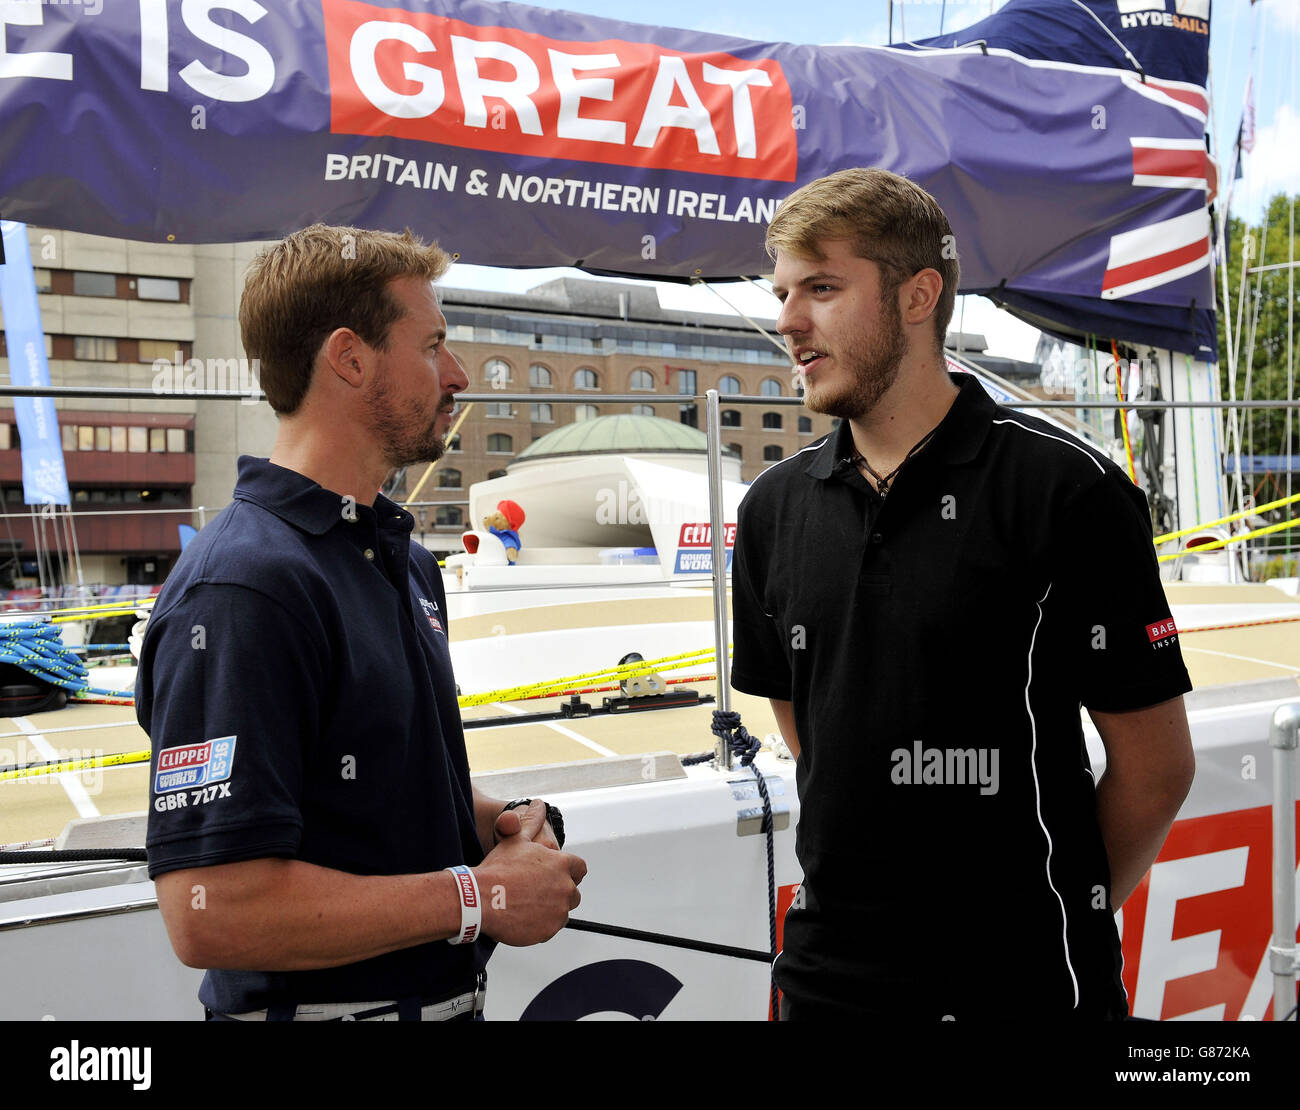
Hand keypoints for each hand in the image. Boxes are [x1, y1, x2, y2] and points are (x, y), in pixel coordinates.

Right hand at [477, 803, 585, 946]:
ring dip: (550, 910)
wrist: (480, 899)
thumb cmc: (498, 869)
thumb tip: (538, 805)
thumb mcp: (515, 839)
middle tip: (535, 892)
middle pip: (572, 893)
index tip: (554, 876)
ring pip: (561, 912)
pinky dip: (540, 925)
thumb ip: (532, 822)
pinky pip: (550, 928)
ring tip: (526, 905)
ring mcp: (558, 911)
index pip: (580, 869)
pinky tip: (522, 917)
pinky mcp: (549, 930)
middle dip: (558, 892)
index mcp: (561, 864)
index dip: (568, 872)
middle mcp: (565, 887)